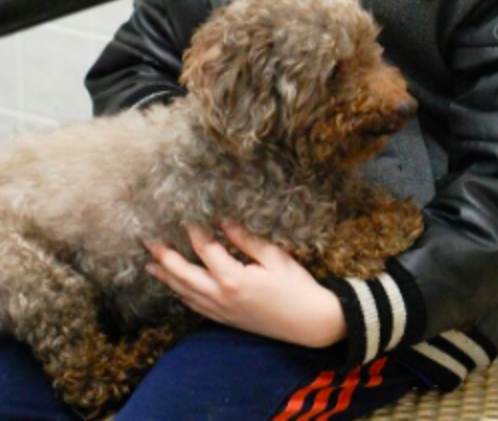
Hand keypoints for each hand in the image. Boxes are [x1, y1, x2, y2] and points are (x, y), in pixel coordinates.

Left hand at [144, 222, 346, 348]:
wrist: (309, 322)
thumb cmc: (296, 286)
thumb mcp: (275, 257)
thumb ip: (246, 239)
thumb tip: (223, 221)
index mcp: (233, 279)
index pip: (206, 250)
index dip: (194, 231)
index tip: (183, 215)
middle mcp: (221, 297)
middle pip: (184, 275)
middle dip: (165, 257)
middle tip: (148, 241)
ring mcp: (222, 311)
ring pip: (185, 293)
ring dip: (167, 278)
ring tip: (150, 264)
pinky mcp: (226, 320)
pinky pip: (196, 306)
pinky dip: (182, 294)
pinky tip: (176, 288)